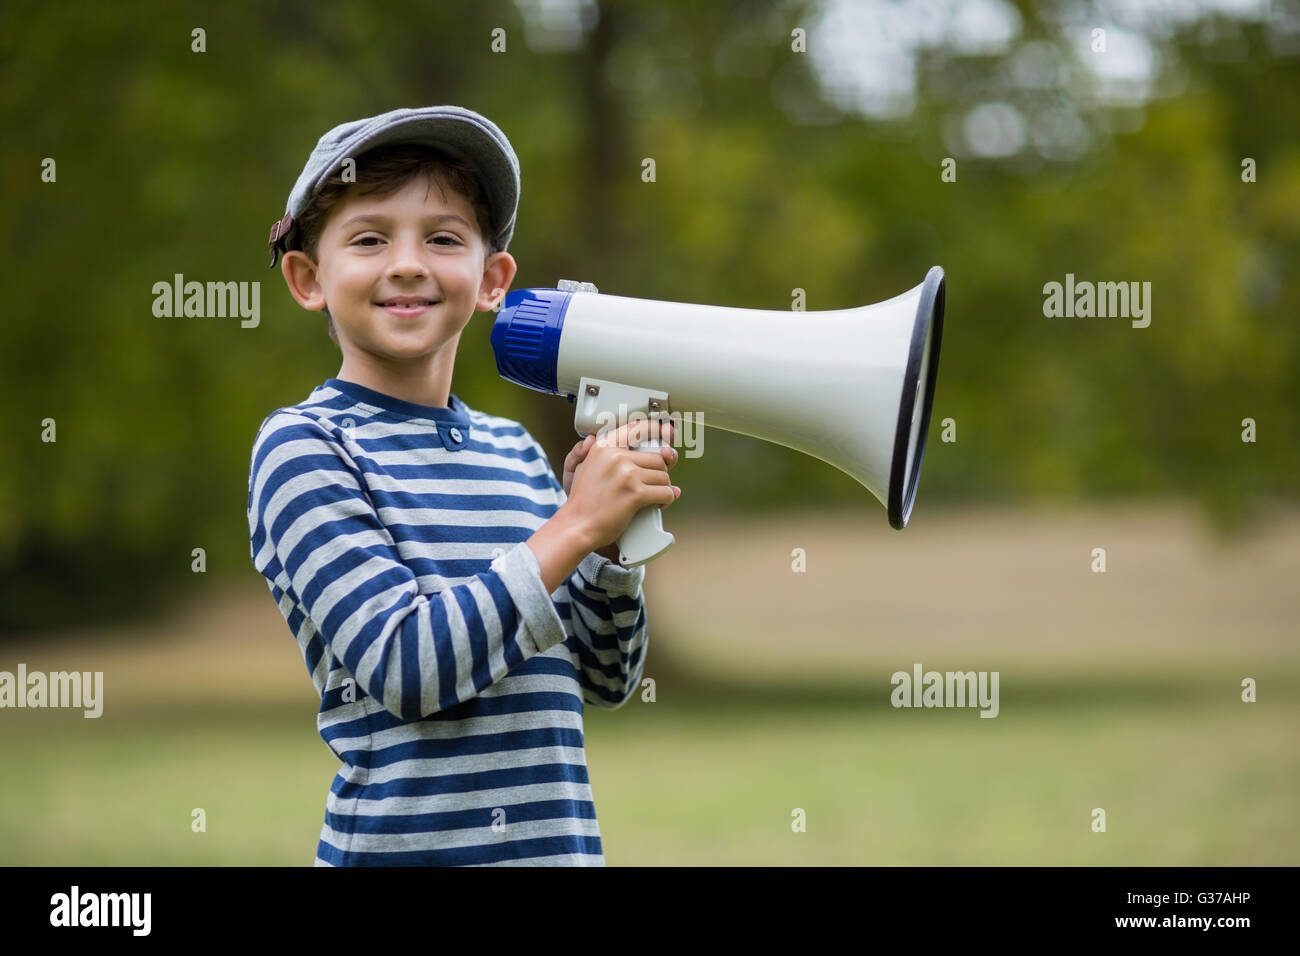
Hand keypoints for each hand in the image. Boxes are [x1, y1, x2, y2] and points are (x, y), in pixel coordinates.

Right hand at [561, 417, 680, 553]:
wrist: (577, 526)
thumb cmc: (583, 501)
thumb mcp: (583, 466)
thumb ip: (604, 451)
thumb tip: (628, 442)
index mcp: (604, 447)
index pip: (638, 428)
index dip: (657, 430)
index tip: (667, 433)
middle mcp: (616, 457)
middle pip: (657, 458)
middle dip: (660, 472)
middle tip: (652, 483)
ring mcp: (627, 475)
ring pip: (664, 476)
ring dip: (664, 487)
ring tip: (654, 495)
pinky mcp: (635, 494)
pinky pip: (665, 492)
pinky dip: (667, 499)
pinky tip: (660, 502)